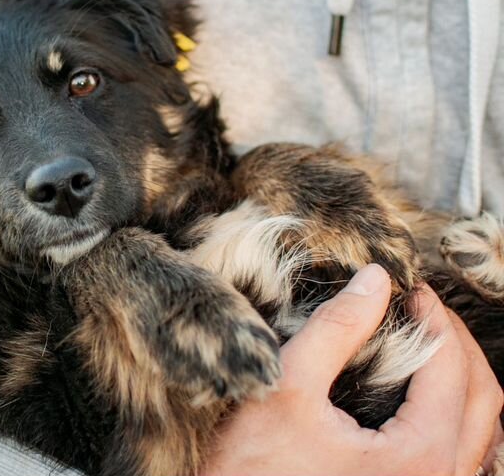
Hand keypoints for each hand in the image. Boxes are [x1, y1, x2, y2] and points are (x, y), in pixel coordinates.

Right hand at [202, 264, 503, 475]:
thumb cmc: (253, 464)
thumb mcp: (289, 385)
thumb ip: (335, 329)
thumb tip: (375, 279)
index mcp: (419, 455)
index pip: (452, 369)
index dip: (434, 318)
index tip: (409, 286)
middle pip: (482, 397)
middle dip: (454, 342)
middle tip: (421, 306)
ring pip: (479, 427)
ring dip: (459, 376)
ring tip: (422, 339)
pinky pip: (459, 451)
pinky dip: (450, 411)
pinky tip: (417, 390)